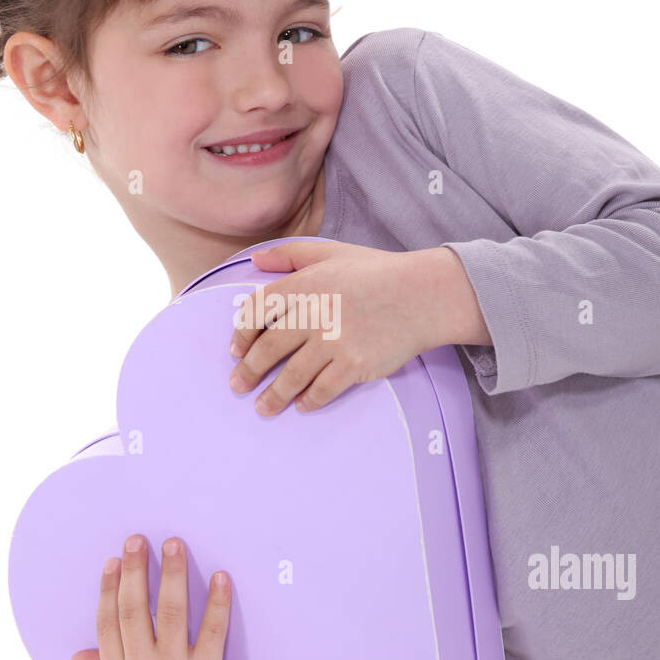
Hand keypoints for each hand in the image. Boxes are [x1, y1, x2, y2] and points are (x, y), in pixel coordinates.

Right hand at [71, 535, 284, 659]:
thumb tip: (77, 655)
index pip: (108, 625)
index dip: (109, 590)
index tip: (113, 561)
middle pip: (134, 611)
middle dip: (135, 571)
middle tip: (137, 539)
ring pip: (170, 613)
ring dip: (172, 574)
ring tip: (174, 544)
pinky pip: (211, 630)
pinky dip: (217, 601)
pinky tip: (221, 577)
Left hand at [227, 239, 488, 415]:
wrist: (423, 295)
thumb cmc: (377, 272)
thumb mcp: (332, 251)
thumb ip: (291, 254)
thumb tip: (256, 260)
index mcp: (305, 284)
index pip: (257, 310)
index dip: (241, 333)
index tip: (236, 350)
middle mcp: (315, 314)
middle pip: (268, 348)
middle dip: (248, 371)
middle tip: (237, 386)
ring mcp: (335, 342)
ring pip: (292, 376)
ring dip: (273, 395)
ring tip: (262, 407)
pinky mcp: (355, 366)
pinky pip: (323, 389)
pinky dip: (308, 400)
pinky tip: (301, 405)